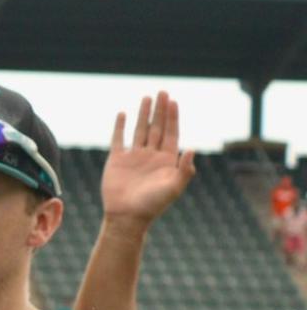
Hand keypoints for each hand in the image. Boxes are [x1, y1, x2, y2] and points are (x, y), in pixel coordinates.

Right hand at [102, 92, 193, 227]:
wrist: (127, 216)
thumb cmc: (152, 205)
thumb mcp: (174, 188)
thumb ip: (184, 169)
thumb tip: (192, 148)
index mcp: (166, 160)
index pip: (171, 133)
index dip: (173, 117)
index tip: (173, 101)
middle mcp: (151, 155)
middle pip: (157, 127)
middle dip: (160, 110)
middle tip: (162, 92)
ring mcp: (134, 156)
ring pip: (140, 130)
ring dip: (143, 114)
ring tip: (146, 97)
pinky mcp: (117, 160)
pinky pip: (118, 139)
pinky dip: (120, 127)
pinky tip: (123, 114)